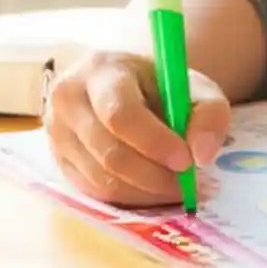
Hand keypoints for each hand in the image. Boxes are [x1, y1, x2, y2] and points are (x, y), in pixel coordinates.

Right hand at [43, 51, 229, 206]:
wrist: (124, 85)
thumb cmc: (161, 85)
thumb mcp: (195, 87)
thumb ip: (210, 114)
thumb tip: (202, 155)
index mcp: (101, 70)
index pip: (121, 114)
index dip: (155, 143)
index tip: (187, 161)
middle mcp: (68, 99)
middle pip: (110, 153)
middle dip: (155, 176)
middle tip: (190, 183)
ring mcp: (57, 132)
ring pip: (102, 179)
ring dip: (147, 191)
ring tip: (177, 186)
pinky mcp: (59, 160)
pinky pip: (95, 191)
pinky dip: (130, 197)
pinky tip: (154, 188)